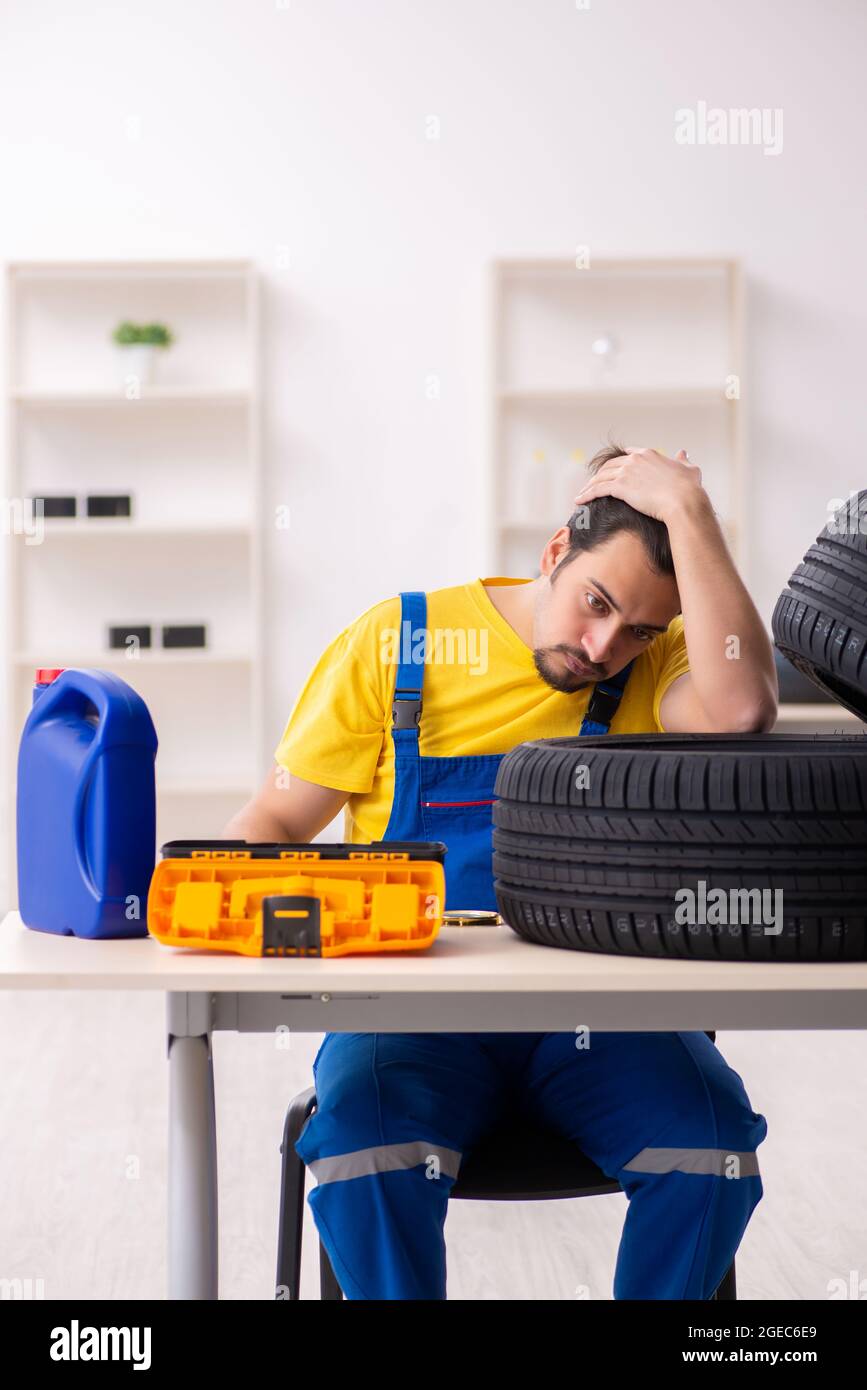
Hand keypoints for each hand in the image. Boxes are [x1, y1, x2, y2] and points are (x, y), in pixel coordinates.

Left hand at [573, 447, 705, 524]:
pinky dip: (586, 494)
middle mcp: (634, 460)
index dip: (619, 462)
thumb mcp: (689, 469)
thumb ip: (683, 460)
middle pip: (610, 465)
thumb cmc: (689, 488)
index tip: (612, 470)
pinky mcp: (620, 487)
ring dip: (589, 486)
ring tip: (582, 494)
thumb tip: (683, 452)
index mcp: (649, 454)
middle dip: (599, 475)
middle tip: (592, 484)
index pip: (628, 454)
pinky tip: (579, 501)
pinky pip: (597, 489)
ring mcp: (626, 472)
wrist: (684, 501)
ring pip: (600, 477)